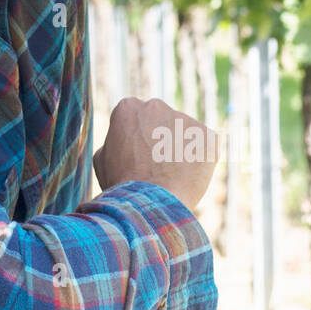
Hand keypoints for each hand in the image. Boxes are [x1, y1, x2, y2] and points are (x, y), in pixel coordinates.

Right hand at [92, 97, 218, 212]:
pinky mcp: (207, 136)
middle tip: (155, 167)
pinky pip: (204, 147)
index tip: (136, 157)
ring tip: (171, 177)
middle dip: (159, 139)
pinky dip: (199, 162)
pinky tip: (187, 178)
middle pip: (160, 121)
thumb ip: (114, 141)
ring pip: (183, 134)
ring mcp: (184, 119)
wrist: (149, 203)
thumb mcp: (103, 159)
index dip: (136, 140)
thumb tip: (123, 141)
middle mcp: (156, 106)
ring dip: (180, 150)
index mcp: (128, 107)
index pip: (134, 118)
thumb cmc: (122, 184)